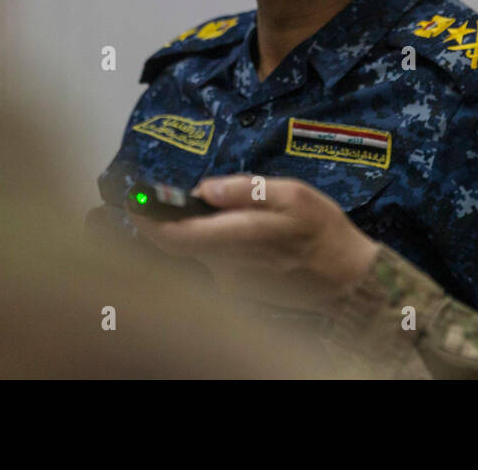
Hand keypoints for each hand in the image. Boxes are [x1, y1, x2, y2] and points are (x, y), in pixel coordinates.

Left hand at [134, 174, 379, 313]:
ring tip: (206, 209)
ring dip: (192, 231)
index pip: (178, 234)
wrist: (347, 281)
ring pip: (196, 251)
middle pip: (178, 245)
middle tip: (146, 199)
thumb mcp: (293, 195)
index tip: (131, 198)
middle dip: (158, 222)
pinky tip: (232, 231)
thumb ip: (246, 190)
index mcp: (242, 236)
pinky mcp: (238, 288)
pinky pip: (213, 261)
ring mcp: (232, 281)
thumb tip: (204, 188)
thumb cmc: (322, 230)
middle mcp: (230, 265)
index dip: (148, 219)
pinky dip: (212, 243)